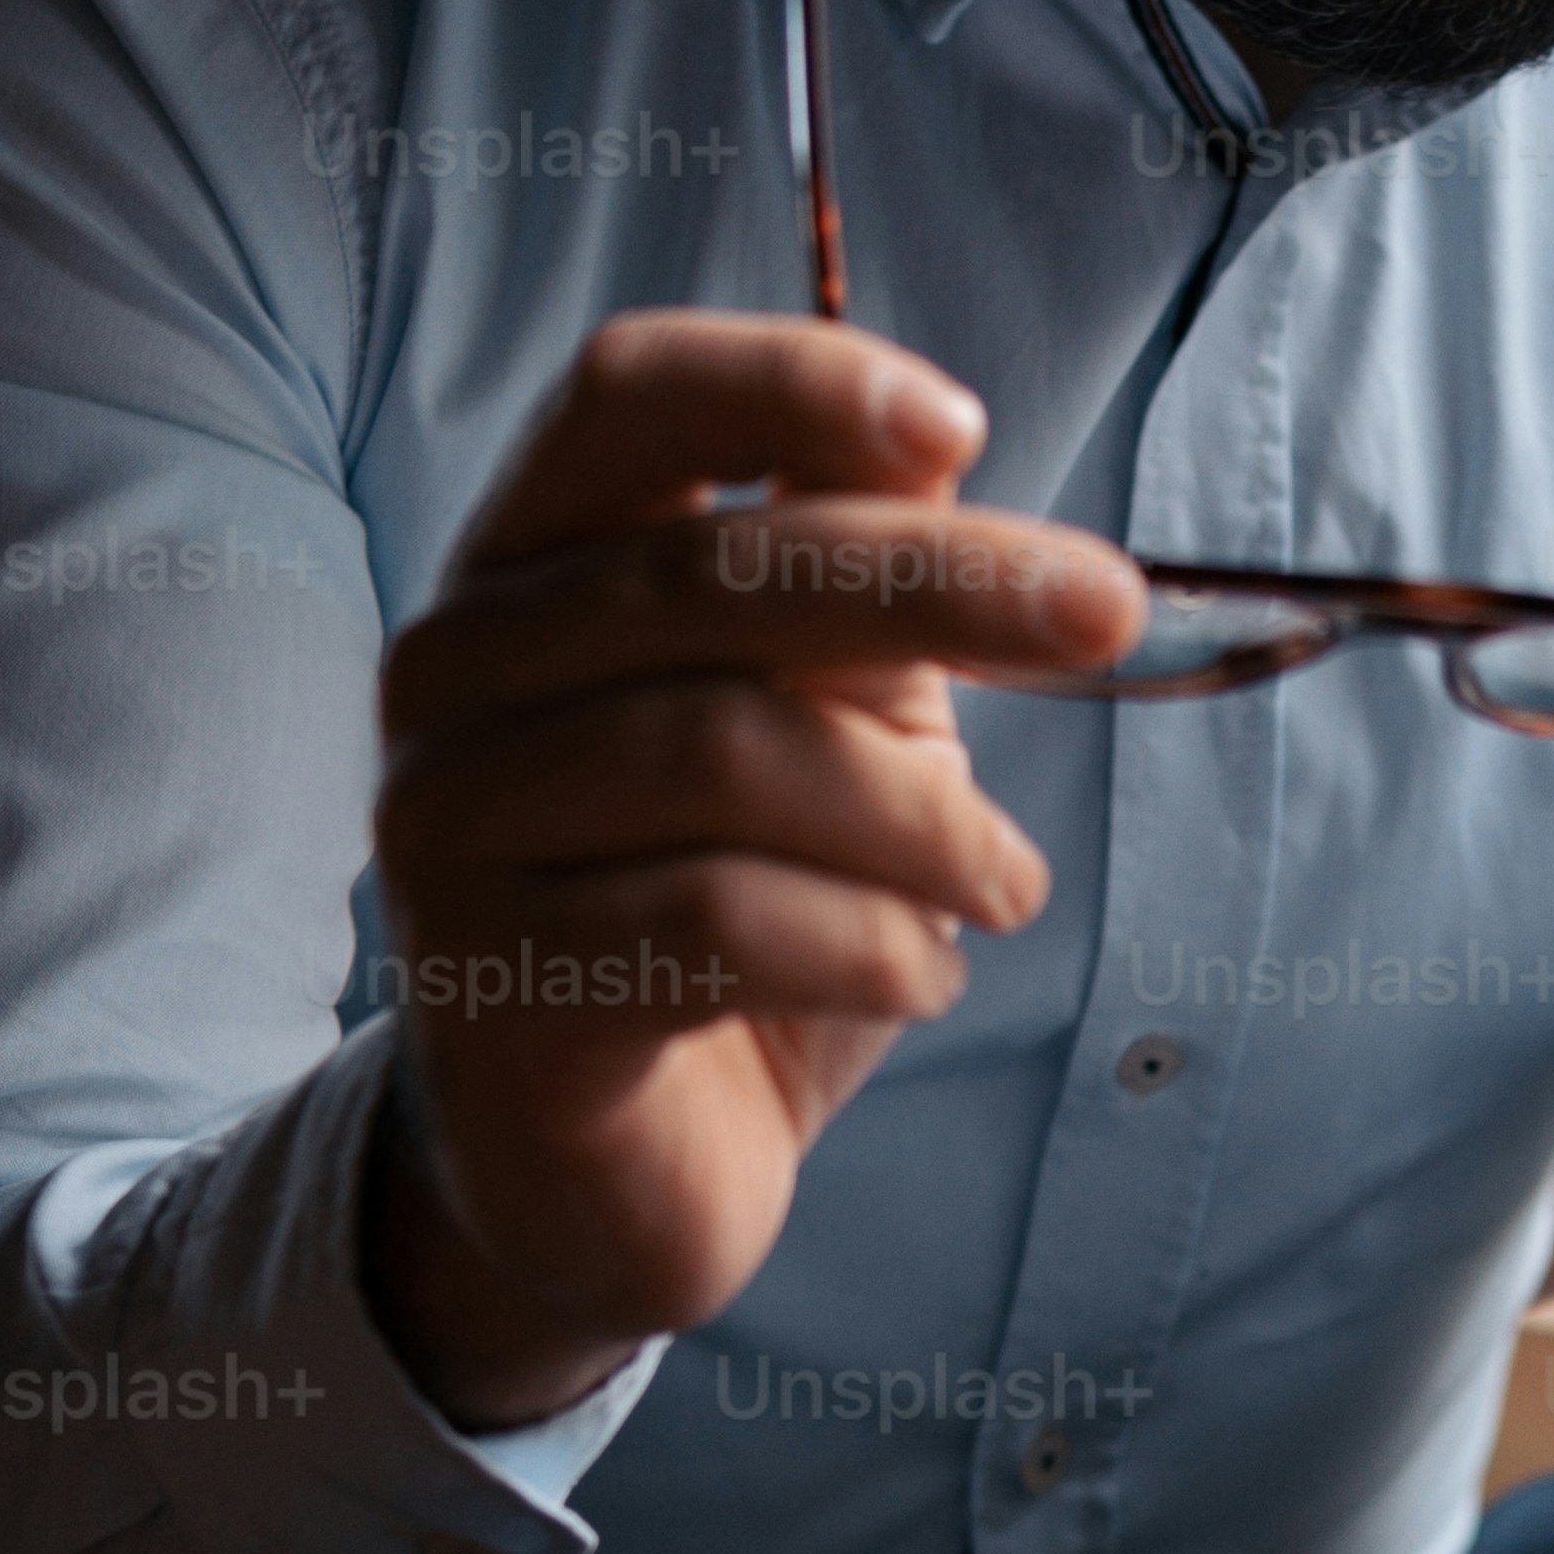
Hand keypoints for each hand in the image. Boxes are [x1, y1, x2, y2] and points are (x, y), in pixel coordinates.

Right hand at [366, 313, 1145, 1430]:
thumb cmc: (739, 906)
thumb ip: (858, 586)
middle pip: (713, 575)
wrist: (626, 1171)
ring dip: (926, 821)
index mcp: (533, 559)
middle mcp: (454, 668)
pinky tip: (919, 979)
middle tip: (1108, 615)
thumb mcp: (825, 718)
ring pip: (728, 757)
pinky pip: (716, 925)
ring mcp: (445, 828)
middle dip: (943, 583)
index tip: (960, 426)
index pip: (628, 394)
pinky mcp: (486, 985)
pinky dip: (869, 947)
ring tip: (1007, 883)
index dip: (792, 383)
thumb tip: (942, 442)